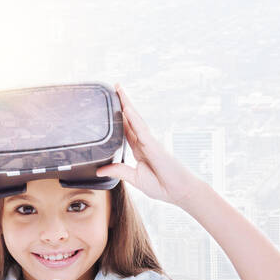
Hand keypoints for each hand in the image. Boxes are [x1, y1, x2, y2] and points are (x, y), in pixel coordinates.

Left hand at [96, 84, 204, 207]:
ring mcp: (150, 142)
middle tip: (114, 87)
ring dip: (127, 104)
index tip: (111, 104)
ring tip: (119, 90)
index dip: (119, 116)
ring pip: (136, 119)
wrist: (179, 192)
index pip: (126, 129)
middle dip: (123, 103)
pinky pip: (142, 130)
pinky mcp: (155, 146)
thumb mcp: (135, 179)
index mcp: (140, 149)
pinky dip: (133, 119)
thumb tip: (100, 170)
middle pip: (131, 119)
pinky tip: (126, 108)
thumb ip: (119, 171)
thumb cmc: (162, 186)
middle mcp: (144, 142)